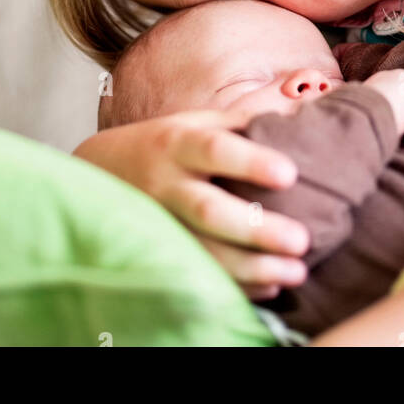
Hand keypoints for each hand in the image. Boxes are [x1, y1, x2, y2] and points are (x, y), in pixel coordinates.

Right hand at [73, 107, 309, 300]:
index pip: (215, 149)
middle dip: (257, 229)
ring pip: (203, 251)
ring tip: (297, 273)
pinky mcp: (157, 253)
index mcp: (177, 143)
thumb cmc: (164, 144)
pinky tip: (270, 289)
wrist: (100, 171)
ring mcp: (159, 224)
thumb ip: (239, 121)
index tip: (290, 174)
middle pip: (209, 210)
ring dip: (252, 267)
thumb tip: (298, 114)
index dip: (251, 162)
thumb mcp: (193, 122)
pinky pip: (196, 276)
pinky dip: (234, 287)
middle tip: (302, 240)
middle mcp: (165, 184)